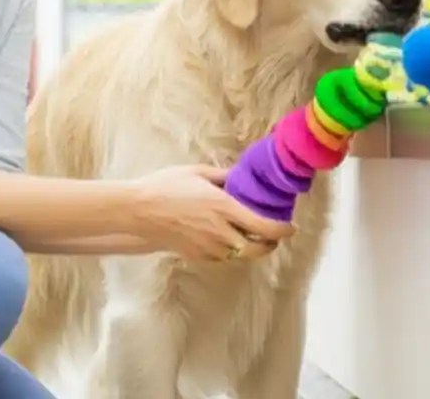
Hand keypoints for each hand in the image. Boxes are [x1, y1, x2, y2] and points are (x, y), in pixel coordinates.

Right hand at [127, 164, 294, 261]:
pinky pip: (222, 258)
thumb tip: (241, 176)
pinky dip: (231, 252)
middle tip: (275, 237)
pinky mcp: (196, 256)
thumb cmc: (166, 185)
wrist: (138, 209)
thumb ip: (224, 176)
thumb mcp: (198, 172)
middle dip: (271, 245)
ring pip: (241, 256)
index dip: (283, 230)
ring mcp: (208, 246)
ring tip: (252, 237)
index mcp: (223, 207)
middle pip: (258, 249)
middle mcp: (220, 231)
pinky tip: (227, 240)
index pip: (264, 227)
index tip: (291, 227)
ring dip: (251, 248)